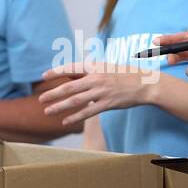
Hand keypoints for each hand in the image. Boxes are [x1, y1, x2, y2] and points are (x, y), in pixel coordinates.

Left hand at [39, 61, 160, 125]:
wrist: (146, 84)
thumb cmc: (126, 75)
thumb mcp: (108, 67)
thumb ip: (93, 72)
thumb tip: (77, 76)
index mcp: (96, 67)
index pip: (71, 67)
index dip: (57, 71)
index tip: (44, 75)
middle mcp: (96, 78)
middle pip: (69, 87)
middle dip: (53, 93)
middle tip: (40, 99)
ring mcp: (101, 92)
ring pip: (75, 101)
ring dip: (60, 106)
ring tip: (47, 111)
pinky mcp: (107, 104)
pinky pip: (88, 112)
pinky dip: (75, 117)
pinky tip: (65, 121)